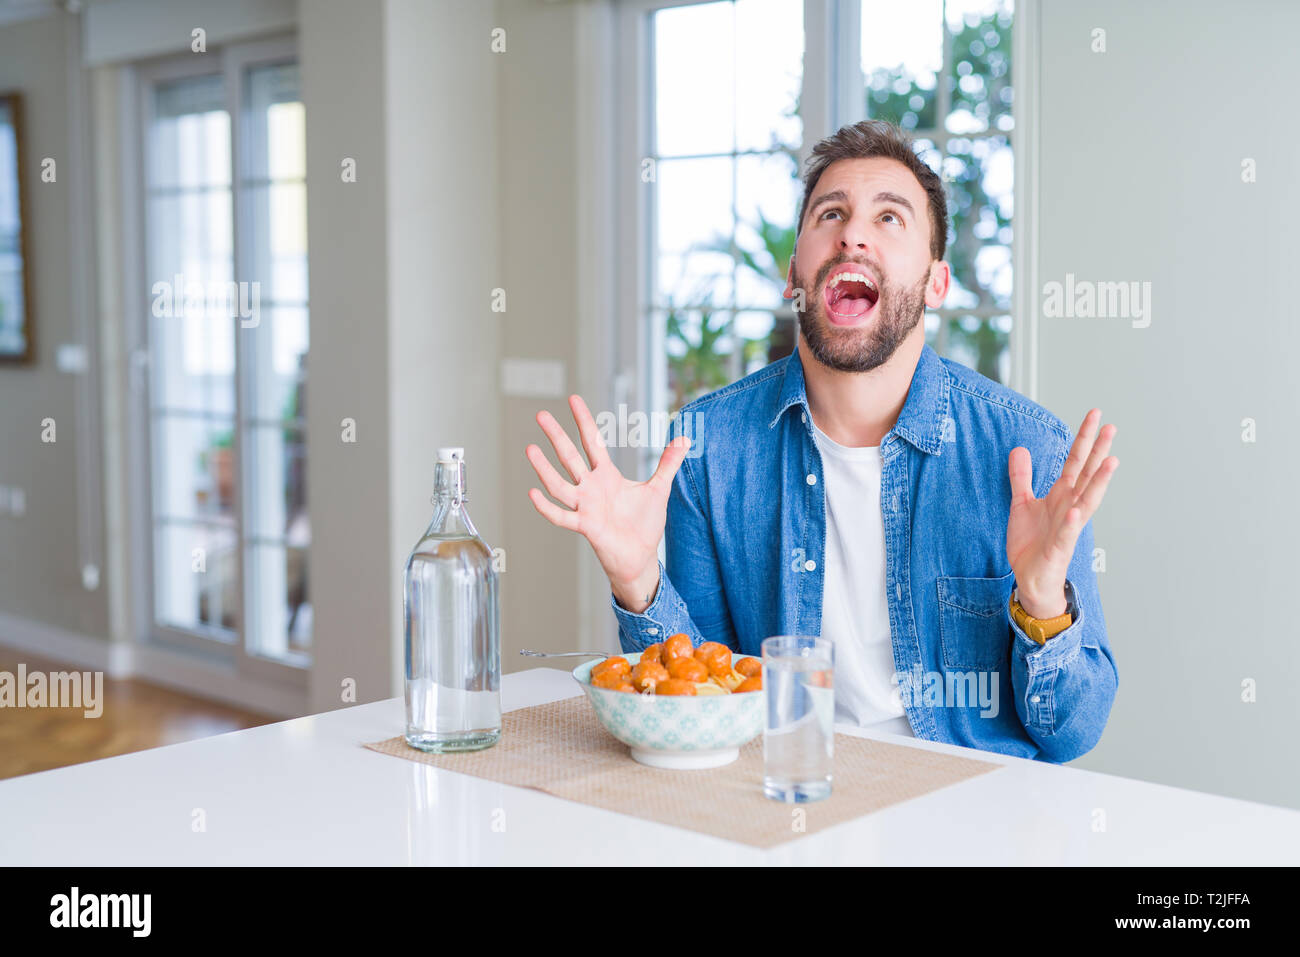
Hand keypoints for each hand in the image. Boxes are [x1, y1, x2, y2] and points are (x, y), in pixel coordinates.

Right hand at [526, 394, 691, 612]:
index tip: (573, 399)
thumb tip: (685, 439)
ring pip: (559, 484)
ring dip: (544, 468)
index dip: (584, 420)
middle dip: (556, 435)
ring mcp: (585, 506)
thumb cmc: (645, 525)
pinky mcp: (586, 526)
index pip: (592, 442)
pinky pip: (562, 516)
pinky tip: (533, 494)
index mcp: (607, 476)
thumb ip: (668, 463)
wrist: (640, 557)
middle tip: (541, 414)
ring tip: (530, 449)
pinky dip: (547, 508)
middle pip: (570, 456)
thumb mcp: (659, 489)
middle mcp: (591, 488)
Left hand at [1006, 408, 1118, 618]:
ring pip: (1088, 501)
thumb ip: (1021, 477)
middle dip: (1098, 451)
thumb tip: (1020, 449)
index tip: (1095, 414)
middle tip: (1111, 426)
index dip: (1084, 438)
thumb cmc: (1032, 542)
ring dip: (1100, 482)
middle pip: (1087, 474)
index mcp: (1062, 495)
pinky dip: (1072, 523)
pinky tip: (1076, 511)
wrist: (1029, 576)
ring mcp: (1068, 526)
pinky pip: (1067, 533)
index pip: (1076, 461)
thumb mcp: (1021, 503)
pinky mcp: (1060, 546)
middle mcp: (1070, 506)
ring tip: (1111, 461)